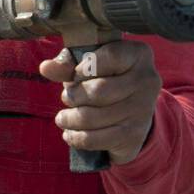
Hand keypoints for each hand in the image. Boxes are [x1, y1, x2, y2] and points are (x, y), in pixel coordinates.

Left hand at [38, 42, 161, 165]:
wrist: (130, 112)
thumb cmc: (103, 79)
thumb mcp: (87, 65)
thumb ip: (66, 64)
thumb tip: (45, 67)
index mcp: (138, 54)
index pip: (110, 56)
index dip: (84, 67)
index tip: (76, 74)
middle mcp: (147, 80)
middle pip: (98, 91)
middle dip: (73, 96)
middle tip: (67, 98)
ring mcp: (143, 109)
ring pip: (94, 117)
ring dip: (70, 119)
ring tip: (63, 117)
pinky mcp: (134, 134)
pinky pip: (96, 139)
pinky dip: (76, 137)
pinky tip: (69, 133)